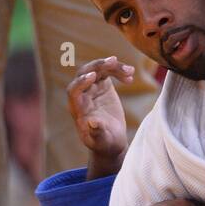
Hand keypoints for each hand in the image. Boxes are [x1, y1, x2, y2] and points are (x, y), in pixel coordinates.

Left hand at [67, 57, 133, 176]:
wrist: (112, 140)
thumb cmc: (105, 143)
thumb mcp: (102, 141)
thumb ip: (96, 133)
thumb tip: (92, 123)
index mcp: (77, 109)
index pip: (73, 91)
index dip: (81, 82)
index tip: (92, 76)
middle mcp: (82, 96)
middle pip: (84, 74)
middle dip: (96, 67)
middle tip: (112, 62)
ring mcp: (92, 89)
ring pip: (97, 70)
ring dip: (111, 67)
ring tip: (130, 70)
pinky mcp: (102, 86)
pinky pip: (107, 72)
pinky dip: (118, 71)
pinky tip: (130, 74)